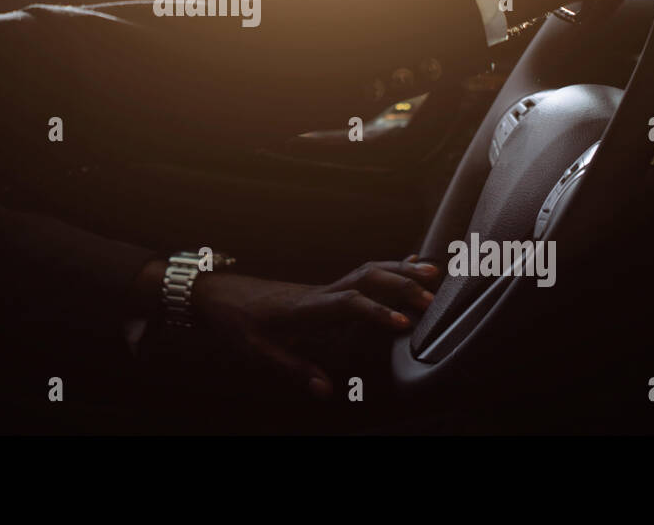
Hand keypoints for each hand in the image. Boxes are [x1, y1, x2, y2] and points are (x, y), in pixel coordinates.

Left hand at [191, 256, 439, 397]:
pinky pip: (363, 274)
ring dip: (400, 271)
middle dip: (400, 285)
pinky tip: (410, 263)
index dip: (377, 311)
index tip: (405, 322)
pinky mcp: (327, 288)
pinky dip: (390, 267)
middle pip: (366, 279)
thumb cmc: (238, 322)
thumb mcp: (258, 351)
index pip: (348, 303)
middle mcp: (320, 292)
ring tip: (433, 275)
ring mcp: (325, 287)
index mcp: (306, 308)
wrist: (220, 295)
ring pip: (369, 271)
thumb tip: (326, 390)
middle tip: (432, 297)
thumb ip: (294, 370)